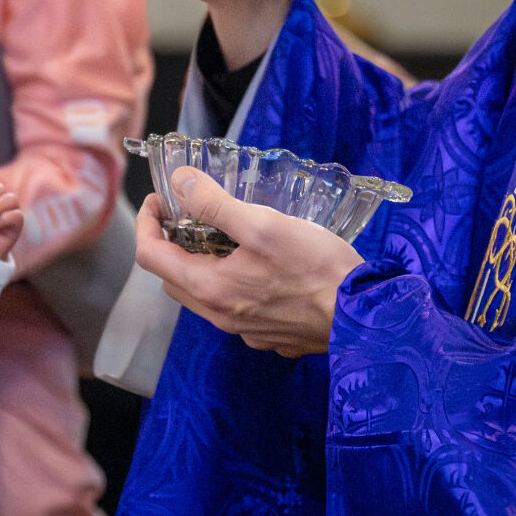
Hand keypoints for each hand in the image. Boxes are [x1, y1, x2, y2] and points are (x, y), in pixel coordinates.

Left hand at [135, 166, 363, 358]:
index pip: (151, 256)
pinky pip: (236, 306)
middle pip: (174, 277)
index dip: (148, 223)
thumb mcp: (263, 224)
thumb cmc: (317, 269)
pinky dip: (232, 281)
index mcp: (210, 289)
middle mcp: (221, 317)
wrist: (368, 317)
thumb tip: (178, 182)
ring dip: (202, 262)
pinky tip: (259, 264)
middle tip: (189, 213)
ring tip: (225, 233)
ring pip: (205, 294)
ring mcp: (246, 331)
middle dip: (172, 243)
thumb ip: (214, 203)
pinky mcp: (271, 334)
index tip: (161, 199)